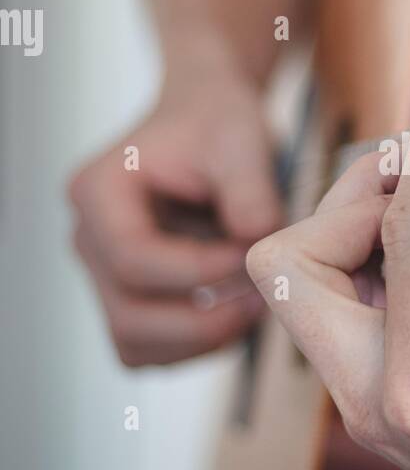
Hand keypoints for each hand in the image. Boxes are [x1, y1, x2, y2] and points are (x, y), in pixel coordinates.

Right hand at [69, 68, 282, 365]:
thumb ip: (251, 195)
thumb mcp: (242, 141)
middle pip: (127, 317)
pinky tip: (237, 308)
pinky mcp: (129, 298)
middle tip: (261, 300)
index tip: (252, 259)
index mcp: (98, 193)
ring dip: (200, 339)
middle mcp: (88, 240)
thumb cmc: (218, 123)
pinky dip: (197, 343)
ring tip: (253, 305)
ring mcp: (103, 275)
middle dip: (201, 320)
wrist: (207, 121)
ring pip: (136, 344)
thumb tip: (256, 250)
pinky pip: (153, 349)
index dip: (199, 272)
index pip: (133, 259)